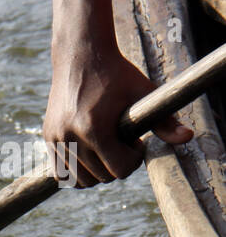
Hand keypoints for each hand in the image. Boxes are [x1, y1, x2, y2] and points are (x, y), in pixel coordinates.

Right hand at [43, 39, 192, 186]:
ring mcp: (56, 138)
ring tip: (106, 150)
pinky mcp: (48, 137)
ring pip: (78, 180)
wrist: (81, 56)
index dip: (133, 159)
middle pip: (100, 177)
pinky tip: (89, 155)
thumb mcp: (144, 93)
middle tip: (122, 143)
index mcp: (94, 128)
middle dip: (116, 164)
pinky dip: (76, 172)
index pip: (118, 169)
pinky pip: (60, 173)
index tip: (136, 142)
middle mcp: (70, 136)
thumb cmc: (116, 74)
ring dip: (96, 172)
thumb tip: (188, 137)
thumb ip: (165, 121)